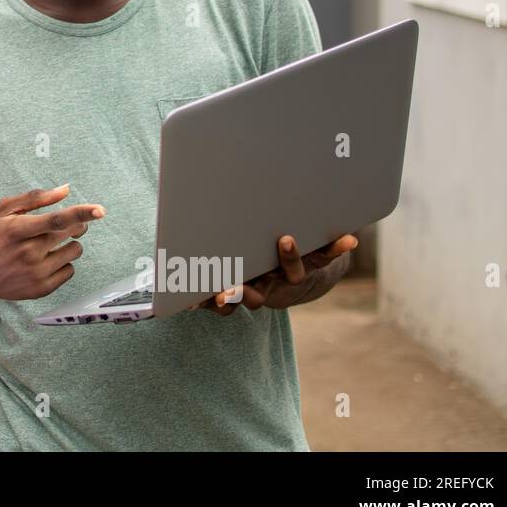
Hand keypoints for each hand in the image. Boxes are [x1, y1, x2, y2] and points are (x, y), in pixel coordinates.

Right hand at [0, 184, 104, 304]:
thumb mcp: (5, 211)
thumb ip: (35, 198)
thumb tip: (65, 189)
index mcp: (18, 229)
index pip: (56, 220)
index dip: (80, 213)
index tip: (100, 210)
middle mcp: (28, 252)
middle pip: (70, 233)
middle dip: (76, 224)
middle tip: (66, 224)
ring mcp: (35, 273)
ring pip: (74, 251)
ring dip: (70, 244)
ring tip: (51, 244)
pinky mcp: (41, 288)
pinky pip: (70, 271)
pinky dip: (63, 263)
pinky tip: (46, 261)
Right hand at [193, 233, 357, 315]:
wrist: (292, 268)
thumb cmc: (240, 251)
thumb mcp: (217, 252)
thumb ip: (192, 241)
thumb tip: (157, 204)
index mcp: (231, 284)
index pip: (213, 299)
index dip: (202, 302)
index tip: (191, 301)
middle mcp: (258, 287)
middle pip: (248, 295)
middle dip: (237, 291)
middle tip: (228, 287)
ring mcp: (284, 279)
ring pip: (286, 275)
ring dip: (287, 260)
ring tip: (285, 238)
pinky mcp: (310, 268)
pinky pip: (323, 259)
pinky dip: (335, 247)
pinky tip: (348, 236)